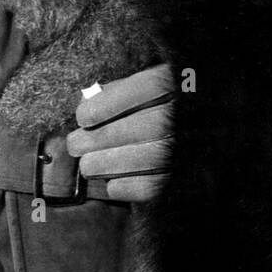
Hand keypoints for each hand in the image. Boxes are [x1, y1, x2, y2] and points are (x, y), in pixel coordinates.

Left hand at [65, 63, 176, 202]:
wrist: (196, 128)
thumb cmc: (163, 104)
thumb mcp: (148, 84)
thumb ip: (121, 89)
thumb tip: (86, 101)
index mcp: (176, 85)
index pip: (144, 89)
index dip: (108, 104)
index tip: (83, 116)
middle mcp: (185, 116)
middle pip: (140, 127)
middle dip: (99, 139)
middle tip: (76, 144)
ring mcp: (186, 148)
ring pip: (145, 159)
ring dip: (106, 165)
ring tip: (88, 165)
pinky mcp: (182, 176)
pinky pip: (153, 186)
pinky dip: (126, 187)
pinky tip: (111, 182)